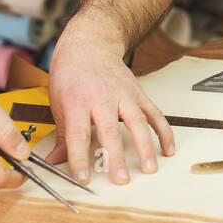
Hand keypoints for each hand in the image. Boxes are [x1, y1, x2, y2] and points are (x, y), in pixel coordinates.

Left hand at [45, 25, 174, 184]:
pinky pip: (154, 114)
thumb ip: (62, 135)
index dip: (79, 158)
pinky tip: (168, 150)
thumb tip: (54, 161)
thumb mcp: (57, 102)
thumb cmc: (71, 73)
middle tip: (121, 179)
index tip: (83, 178)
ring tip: (149, 168)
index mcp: (77, 103)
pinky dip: (163, 132)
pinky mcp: (138, 93)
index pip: (77, 135)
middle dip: (116, 157)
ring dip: (144, 146)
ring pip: (136, 122)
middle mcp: (101, 98)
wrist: (89, 43)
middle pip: (110, 131)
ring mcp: (123, 95)